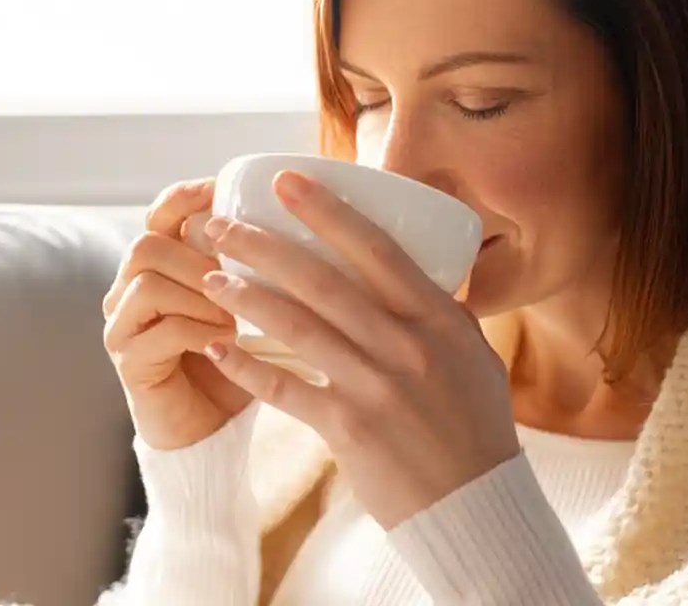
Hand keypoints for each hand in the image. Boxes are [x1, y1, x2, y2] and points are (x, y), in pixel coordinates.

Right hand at [102, 178, 251, 449]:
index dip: (186, 198)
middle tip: (236, 277)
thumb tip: (303, 215)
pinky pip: (160, 331)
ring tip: (234, 317)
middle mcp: (129, 290)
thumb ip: (252, 262)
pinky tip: (227, 343)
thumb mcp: (249, 302)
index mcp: (160, 266)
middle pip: (147, 244)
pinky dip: (201, 331)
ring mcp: (123, 326)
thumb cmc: (236, 359)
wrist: (213, 428)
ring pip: (148, 284)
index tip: (222, 192)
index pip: (158, 214)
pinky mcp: (129, 363)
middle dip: (197, 257)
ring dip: (200, 296)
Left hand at [199, 170, 520, 528]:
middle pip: (323, 281)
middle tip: (219, 225)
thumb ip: (445, 314)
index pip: (377, 250)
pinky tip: (215, 348)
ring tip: (210, 278)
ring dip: (247, 298)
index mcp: (438, 320)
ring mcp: (377, 387)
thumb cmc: (476, 428)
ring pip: (297, 328)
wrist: (476, 507)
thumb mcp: (475, 356)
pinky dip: (246, 368)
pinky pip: (285, 390)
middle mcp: (407, 346)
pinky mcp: (349, 429)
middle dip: (264, 245)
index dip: (328, 211)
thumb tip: (425, 272)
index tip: (286, 181)